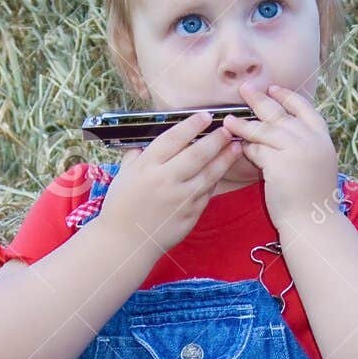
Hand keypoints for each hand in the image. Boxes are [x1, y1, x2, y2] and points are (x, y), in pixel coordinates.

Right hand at [96, 109, 241, 259]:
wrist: (125, 243)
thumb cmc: (120, 207)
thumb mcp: (123, 175)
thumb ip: (137, 156)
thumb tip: (147, 141)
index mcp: (147, 166)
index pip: (174, 138)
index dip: (192, 125)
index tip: (206, 115)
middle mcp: (166, 180)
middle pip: (198, 153)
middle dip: (216, 139)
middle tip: (228, 129)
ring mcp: (181, 199)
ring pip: (209, 174)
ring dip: (225, 159)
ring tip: (237, 146)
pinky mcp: (190, 215)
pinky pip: (206, 194)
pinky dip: (215, 181)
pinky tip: (222, 171)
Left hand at [222, 81, 338, 228]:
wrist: (313, 222)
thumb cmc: (312, 199)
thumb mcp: (316, 164)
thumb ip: (304, 144)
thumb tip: (280, 130)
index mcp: (322, 138)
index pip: (304, 108)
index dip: (288, 97)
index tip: (274, 88)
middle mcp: (311, 139)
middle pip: (281, 113)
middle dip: (261, 99)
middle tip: (245, 88)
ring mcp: (296, 149)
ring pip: (265, 130)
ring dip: (244, 124)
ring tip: (228, 119)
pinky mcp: (279, 163)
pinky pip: (257, 150)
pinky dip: (247, 148)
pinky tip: (237, 147)